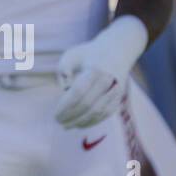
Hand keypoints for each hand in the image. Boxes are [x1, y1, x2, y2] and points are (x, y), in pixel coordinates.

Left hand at [54, 15, 147, 129]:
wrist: (116, 50)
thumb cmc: (87, 54)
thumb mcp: (71, 55)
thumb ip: (63, 70)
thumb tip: (65, 90)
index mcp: (95, 69)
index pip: (78, 92)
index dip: (66, 106)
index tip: (55, 114)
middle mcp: (108, 80)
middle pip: (89, 104)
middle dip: (72, 116)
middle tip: (58, 121)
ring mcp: (116, 90)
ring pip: (99, 112)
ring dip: (82, 121)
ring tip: (66, 126)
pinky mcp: (119, 97)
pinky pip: (106, 113)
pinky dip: (93, 121)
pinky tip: (80, 124)